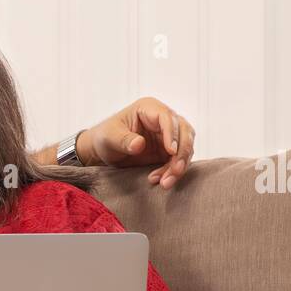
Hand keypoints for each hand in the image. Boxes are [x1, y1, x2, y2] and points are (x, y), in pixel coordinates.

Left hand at [77, 97, 196, 188]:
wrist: (104, 151)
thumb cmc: (105, 137)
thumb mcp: (109, 137)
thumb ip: (124, 140)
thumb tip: (139, 144)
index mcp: (149, 108)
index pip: (167, 117)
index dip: (172, 133)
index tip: (170, 151)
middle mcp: (163, 119)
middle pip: (184, 132)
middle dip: (181, 153)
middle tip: (174, 171)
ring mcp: (168, 135)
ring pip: (185, 147)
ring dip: (179, 166)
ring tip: (165, 183)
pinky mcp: (169, 151)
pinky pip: (178, 160)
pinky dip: (173, 172)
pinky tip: (161, 182)